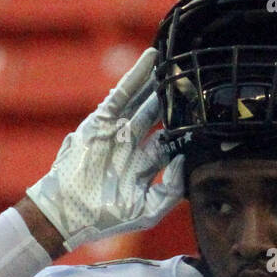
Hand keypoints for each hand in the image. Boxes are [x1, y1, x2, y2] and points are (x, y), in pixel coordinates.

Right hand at [26, 48, 183, 250]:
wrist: (69, 212)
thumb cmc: (108, 218)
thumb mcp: (148, 211)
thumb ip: (171, 190)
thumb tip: (185, 161)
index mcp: (145, 166)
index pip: (171, 142)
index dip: (187, 129)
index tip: (207, 114)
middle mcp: (132, 145)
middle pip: (158, 116)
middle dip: (175, 100)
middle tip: (195, 79)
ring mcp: (117, 131)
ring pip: (142, 100)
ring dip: (158, 82)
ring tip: (177, 62)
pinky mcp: (102, 121)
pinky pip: (122, 94)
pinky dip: (136, 76)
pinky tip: (151, 58)